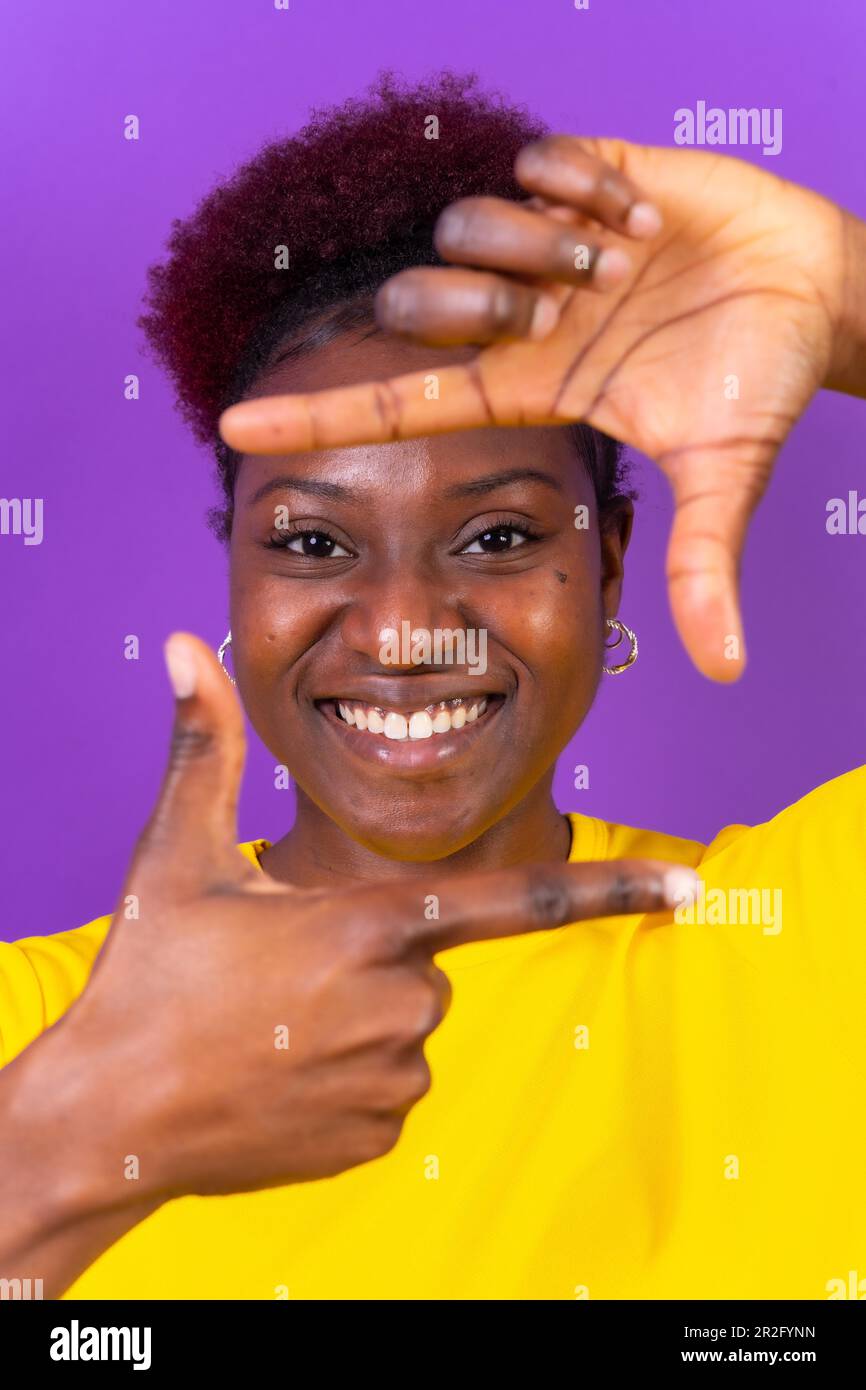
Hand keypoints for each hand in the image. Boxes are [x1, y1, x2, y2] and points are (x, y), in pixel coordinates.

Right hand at [64, 632, 695, 1200]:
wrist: (110, 1118)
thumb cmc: (147, 977)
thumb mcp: (174, 855)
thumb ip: (203, 748)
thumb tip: (180, 646)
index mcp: (369, 925)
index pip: (516, 903)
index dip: (610, 891)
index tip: (690, 888)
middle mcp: (400, 1004)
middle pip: (431, 962)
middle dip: (373, 957)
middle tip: (282, 976)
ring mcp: (393, 1080)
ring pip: (410, 1028)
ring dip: (358, 1019)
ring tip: (272, 1029)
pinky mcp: (378, 1135)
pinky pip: (390, 1089)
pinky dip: (347, 1078)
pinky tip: (280, 1078)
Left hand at [219, 137, 861, 681]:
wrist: (813, 289)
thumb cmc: (761, 377)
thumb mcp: (724, 470)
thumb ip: (706, 564)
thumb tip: (725, 669)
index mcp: (531, 387)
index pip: (398, 403)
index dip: (316, 417)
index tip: (231, 432)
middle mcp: (519, 319)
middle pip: (418, 301)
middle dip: (478, 301)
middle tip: (562, 308)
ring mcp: (543, 248)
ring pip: (464, 224)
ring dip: (541, 241)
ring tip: (622, 257)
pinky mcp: (582, 176)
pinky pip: (536, 159)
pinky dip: (583, 181)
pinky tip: (636, 211)